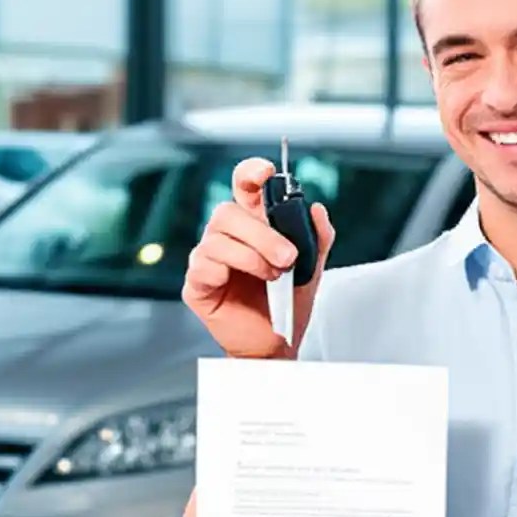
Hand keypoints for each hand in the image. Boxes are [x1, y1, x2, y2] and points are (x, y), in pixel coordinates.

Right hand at [182, 157, 334, 358]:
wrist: (276, 344)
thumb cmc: (288, 304)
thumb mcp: (313, 268)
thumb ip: (318, 238)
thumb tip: (317, 210)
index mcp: (253, 224)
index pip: (244, 187)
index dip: (250, 173)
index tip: (266, 172)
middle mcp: (228, 236)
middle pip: (228, 212)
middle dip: (262, 233)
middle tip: (288, 257)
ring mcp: (209, 259)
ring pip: (217, 238)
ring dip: (251, 255)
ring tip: (273, 276)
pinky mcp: (197, 283)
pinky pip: (202, 265)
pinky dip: (225, 270)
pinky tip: (238, 282)